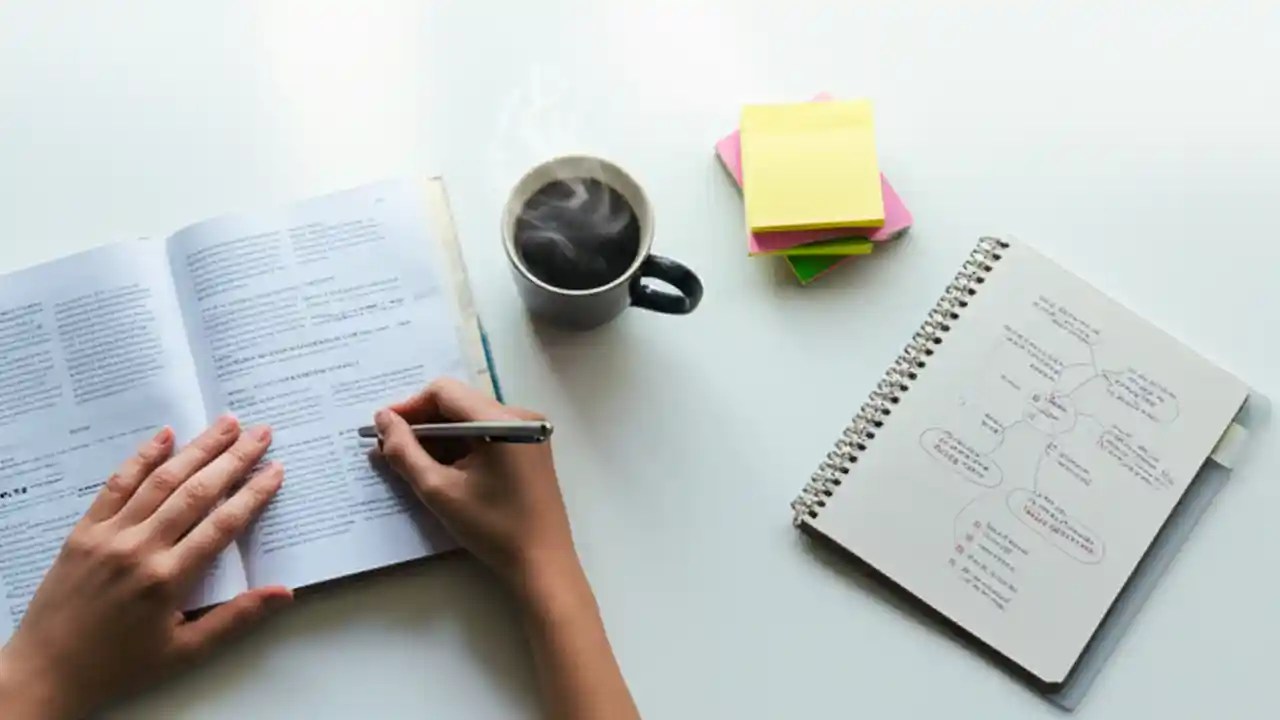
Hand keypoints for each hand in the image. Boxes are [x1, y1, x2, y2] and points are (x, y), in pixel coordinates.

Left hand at [0, 417, 289, 719]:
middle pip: (197, 492)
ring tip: (226, 423)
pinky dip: (142, 457)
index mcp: (169, 580)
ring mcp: (109, 535)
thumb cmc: (121, 665)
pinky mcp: (84, 531)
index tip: (275, 468)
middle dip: (233, 458)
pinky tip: (165, 436)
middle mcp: (140, 548)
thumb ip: (235, 619)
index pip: (223, 525)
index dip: (253, 493)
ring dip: (197, 449)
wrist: (47, 671)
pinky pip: (116, 485)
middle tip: (261, 431)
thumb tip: (284, 593)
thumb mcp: (185, 652)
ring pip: (161, 481)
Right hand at [374, 379, 577, 597]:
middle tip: (389, 448)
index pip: (444, 392)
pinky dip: (460, 446)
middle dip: (421, 424)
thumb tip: (382, 419)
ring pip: (470, 420)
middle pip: (458, 404)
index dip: (409, 407)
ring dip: (439, 437)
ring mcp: (527, 432)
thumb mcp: (439, 490)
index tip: (382, 430)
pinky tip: (438, 468)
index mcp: (502, 420)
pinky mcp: (528, 448)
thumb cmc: (492, 528)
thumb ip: (405, 452)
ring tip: (408, 461)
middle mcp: (519, 416)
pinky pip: (486, 435)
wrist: (542, 563)